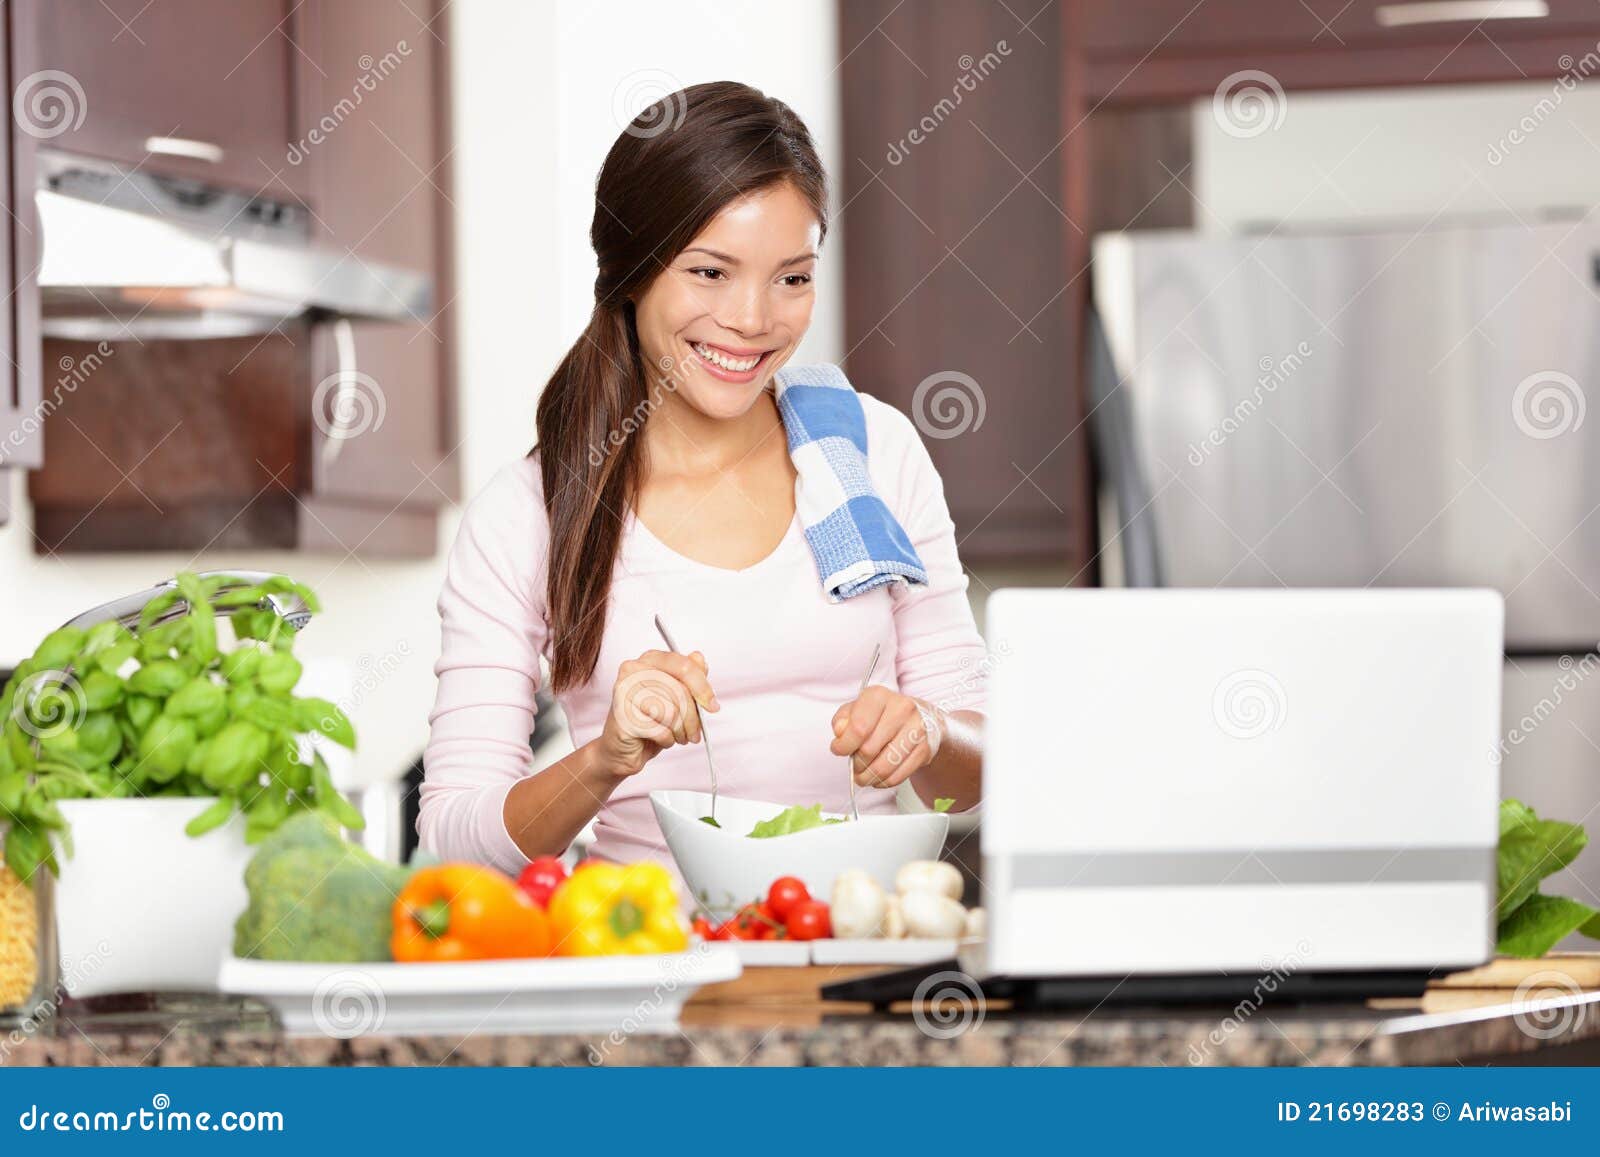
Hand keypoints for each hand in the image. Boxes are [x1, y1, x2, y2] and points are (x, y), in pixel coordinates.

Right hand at [597, 649, 718, 776]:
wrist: (622, 748)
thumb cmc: (649, 720)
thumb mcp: (675, 697)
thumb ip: (688, 676)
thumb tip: (699, 658)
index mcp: (649, 659)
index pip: (684, 666)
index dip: (702, 688)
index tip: (712, 705)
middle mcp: (633, 670)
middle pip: (679, 692)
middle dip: (693, 718)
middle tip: (695, 732)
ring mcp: (624, 691)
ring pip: (671, 712)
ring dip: (681, 731)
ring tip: (678, 736)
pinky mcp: (622, 716)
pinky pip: (660, 730)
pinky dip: (667, 740)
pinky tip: (662, 739)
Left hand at [830, 686, 942, 789]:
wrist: (919, 717)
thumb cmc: (881, 714)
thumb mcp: (857, 709)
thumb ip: (842, 720)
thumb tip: (840, 733)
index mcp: (879, 696)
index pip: (858, 728)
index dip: (844, 745)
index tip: (839, 750)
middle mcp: (902, 709)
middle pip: (869, 750)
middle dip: (856, 764)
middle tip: (854, 765)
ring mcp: (916, 729)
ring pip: (884, 767)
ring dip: (868, 777)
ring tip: (863, 776)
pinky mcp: (925, 749)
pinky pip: (898, 776)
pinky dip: (883, 782)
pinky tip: (878, 777)